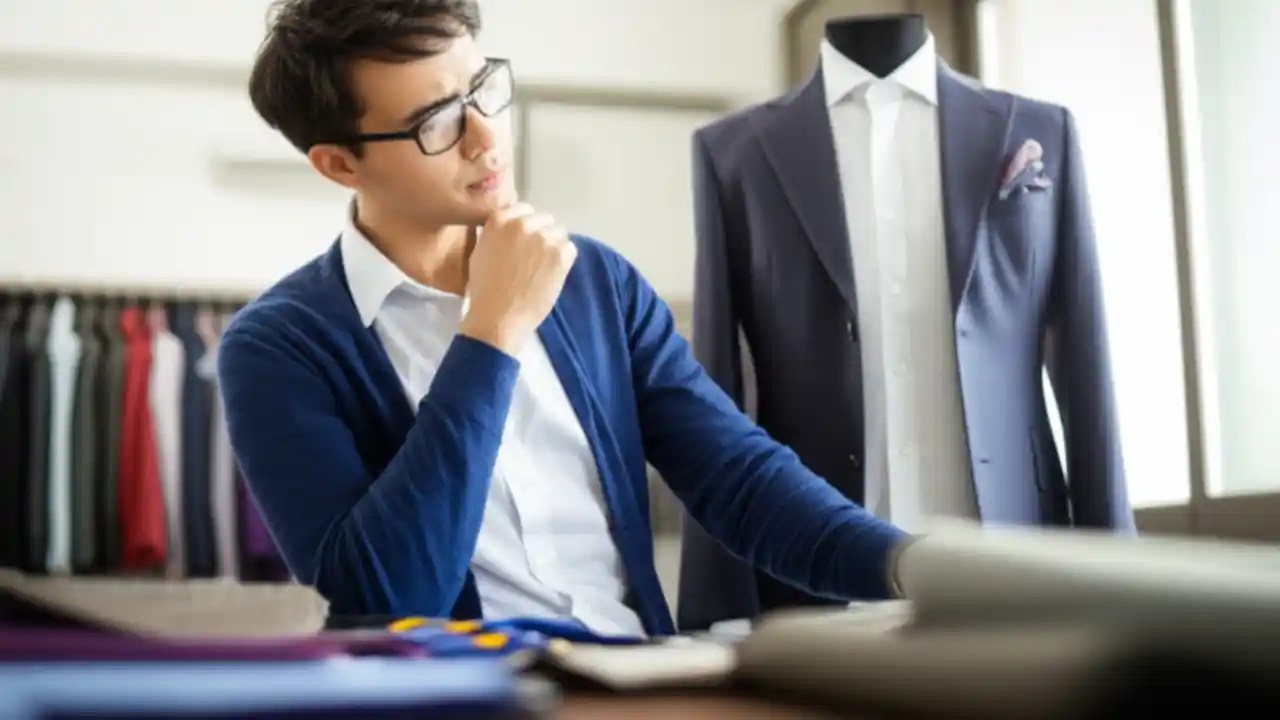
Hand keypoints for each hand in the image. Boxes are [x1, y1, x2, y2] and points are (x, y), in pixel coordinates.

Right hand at [459, 203, 577, 355]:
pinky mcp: (560, 253)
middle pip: (544, 220)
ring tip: (544, 268)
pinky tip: (552, 274)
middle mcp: (522, 223)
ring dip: (554, 247)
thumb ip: (498, 234)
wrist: (498, 317)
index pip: (523, 210)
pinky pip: (570, 249)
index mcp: (499, 220)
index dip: (526, 225)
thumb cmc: (484, 290)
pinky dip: (565, 260)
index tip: (524, 241)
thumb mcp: (481, 251)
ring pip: (559, 234)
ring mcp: (543, 237)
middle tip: (535, 258)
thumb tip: (513, 227)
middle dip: (541, 235)